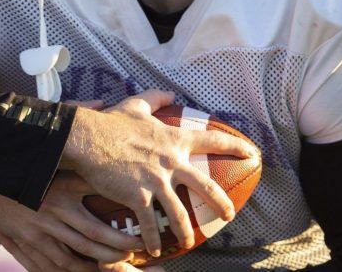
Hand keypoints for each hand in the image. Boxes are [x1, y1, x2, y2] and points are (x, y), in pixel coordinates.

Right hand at [0, 179, 134, 271]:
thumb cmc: (30, 172)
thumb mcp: (58, 171)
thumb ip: (83, 176)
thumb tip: (112, 177)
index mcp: (63, 190)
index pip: (97, 216)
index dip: (119, 232)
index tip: (139, 234)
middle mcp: (54, 210)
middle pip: (91, 238)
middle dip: (116, 249)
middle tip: (135, 253)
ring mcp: (40, 227)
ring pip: (74, 255)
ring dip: (97, 262)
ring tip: (117, 263)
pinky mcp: (29, 239)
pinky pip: (53, 261)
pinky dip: (72, 268)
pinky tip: (87, 269)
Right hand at [61, 89, 256, 256]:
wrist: (88, 138)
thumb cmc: (110, 122)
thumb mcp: (135, 105)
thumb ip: (155, 98)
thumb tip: (169, 92)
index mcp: (172, 139)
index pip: (211, 141)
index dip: (234, 147)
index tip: (252, 154)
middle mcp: (170, 162)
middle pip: (206, 185)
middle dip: (221, 202)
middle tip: (230, 214)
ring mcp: (156, 181)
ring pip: (179, 213)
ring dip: (185, 231)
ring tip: (189, 242)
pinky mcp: (138, 197)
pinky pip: (150, 224)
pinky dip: (152, 239)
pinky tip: (154, 249)